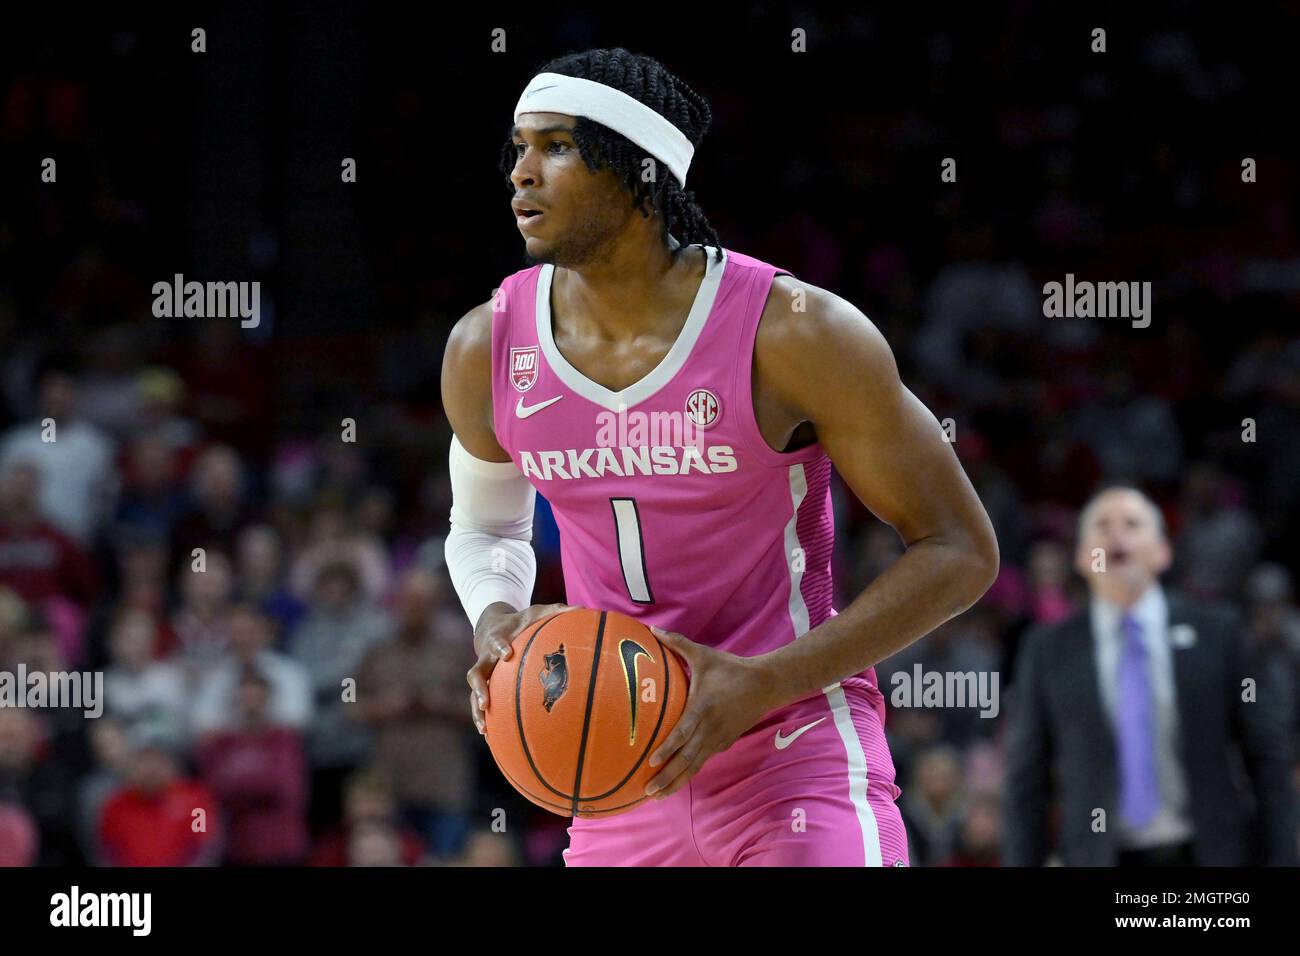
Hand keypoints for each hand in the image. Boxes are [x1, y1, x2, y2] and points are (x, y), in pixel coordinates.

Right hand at [466, 602, 573, 733]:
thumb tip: (584, 609)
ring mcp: (483, 673)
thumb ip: (557, 611)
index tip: (506, 653)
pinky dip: (484, 719)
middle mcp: (485, 658)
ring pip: (473, 693)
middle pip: (475, 673)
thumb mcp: (537, 612)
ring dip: (477, 710)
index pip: (495, 642)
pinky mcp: (484, 685)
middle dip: (479, 687)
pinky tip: (490, 737)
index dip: (498, 646)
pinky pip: (480, 703)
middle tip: (485, 702)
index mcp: (498, 639)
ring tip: (484, 728)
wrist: (491, 626)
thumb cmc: (520, 622)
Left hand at [644, 625, 780, 799]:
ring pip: (694, 766)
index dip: (667, 748)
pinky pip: (702, 761)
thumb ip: (676, 643)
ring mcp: (718, 739)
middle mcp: (709, 728)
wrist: (765, 684)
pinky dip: (688, 773)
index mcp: (702, 708)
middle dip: (667, 776)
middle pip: (686, 759)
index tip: (651, 761)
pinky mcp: (723, 743)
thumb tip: (652, 628)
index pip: (682, 733)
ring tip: (657, 795)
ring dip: (676, 782)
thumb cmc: (730, 668)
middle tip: (648, 792)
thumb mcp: (703, 654)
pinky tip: (675, 783)